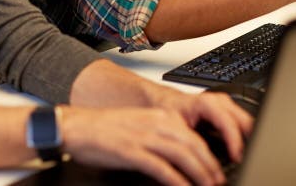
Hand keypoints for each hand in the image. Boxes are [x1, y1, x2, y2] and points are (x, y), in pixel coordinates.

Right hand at [59, 106, 226, 185]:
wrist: (77, 126)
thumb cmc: (105, 129)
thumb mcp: (140, 125)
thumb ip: (161, 135)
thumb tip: (181, 154)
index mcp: (160, 116)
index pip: (194, 134)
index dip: (209, 153)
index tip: (216, 168)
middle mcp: (155, 123)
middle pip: (193, 144)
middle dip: (210, 165)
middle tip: (218, 181)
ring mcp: (143, 137)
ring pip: (182, 155)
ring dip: (200, 173)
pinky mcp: (131, 152)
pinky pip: (160, 167)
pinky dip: (176, 180)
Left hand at [153, 89, 253, 163]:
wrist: (168, 101)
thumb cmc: (171, 111)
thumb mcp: (177, 127)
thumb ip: (190, 141)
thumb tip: (198, 161)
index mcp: (207, 103)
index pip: (228, 121)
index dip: (234, 141)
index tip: (237, 157)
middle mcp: (220, 101)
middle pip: (244, 120)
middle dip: (247, 141)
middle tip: (246, 160)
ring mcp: (226, 105)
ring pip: (246, 122)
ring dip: (246, 140)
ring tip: (243, 158)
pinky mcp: (229, 111)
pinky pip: (242, 124)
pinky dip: (243, 137)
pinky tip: (239, 151)